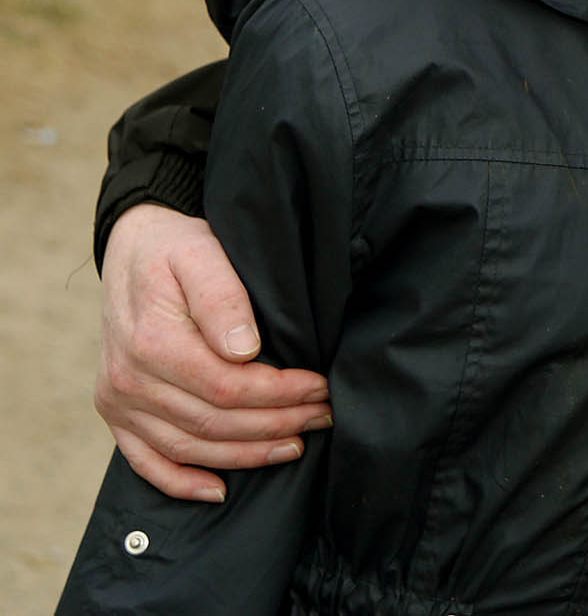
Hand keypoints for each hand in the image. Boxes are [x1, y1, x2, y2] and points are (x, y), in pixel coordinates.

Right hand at [95, 204, 332, 501]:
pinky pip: (145, 462)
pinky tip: (219, 490)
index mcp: (152, 341)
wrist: (132, 248)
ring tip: (293, 445)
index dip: (279, 394)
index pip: (228, 387)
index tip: (320, 386)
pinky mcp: (116, 413)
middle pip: (213, 422)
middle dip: (275, 424)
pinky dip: (181, 482)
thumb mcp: (202, 252)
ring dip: (245, 455)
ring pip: (189, 448)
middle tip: (322, 416)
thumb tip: (245, 349)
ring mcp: (118, 401)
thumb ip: (224, 297)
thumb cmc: (176, 247)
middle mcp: (129, 379)